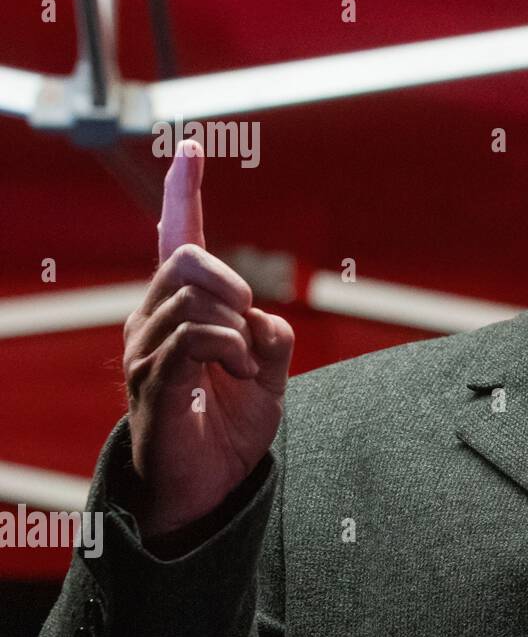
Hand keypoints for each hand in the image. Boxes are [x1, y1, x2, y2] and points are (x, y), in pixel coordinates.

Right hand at [122, 140, 294, 537]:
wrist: (208, 486)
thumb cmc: (231, 428)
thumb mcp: (271, 375)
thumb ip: (273, 338)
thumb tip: (265, 318)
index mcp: (181, 312)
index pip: (177, 242)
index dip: (183, 195)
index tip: (193, 150)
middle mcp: (152, 322)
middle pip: (185, 259)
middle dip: (230, 280)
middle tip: (248, 317)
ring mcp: (146, 352)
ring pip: (193, 299)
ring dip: (236, 329)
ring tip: (243, 367)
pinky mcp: (152, 383)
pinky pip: (192, 338)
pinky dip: (229, 349)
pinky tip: (238, 373)